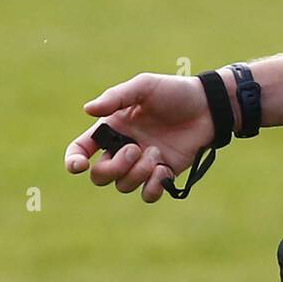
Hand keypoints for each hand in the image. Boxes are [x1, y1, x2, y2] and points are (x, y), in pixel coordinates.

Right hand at [64, 73, 215, 203]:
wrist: (209, 106)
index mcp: (113, 127)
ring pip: (123, 185)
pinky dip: (152, 187)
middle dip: (113, 168)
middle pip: (100, 175)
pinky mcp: (163, 173)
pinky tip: (164, 168)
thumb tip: (87, 110)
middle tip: (135, 149)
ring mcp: (143, 163)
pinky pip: (147, 195)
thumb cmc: (175, 92)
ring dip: (137, 173)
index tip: (80, 165)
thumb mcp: (145, 86)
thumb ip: (116, 97)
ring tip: (156, 153)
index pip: (81, 150)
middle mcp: (124, 147)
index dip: (74, 161)